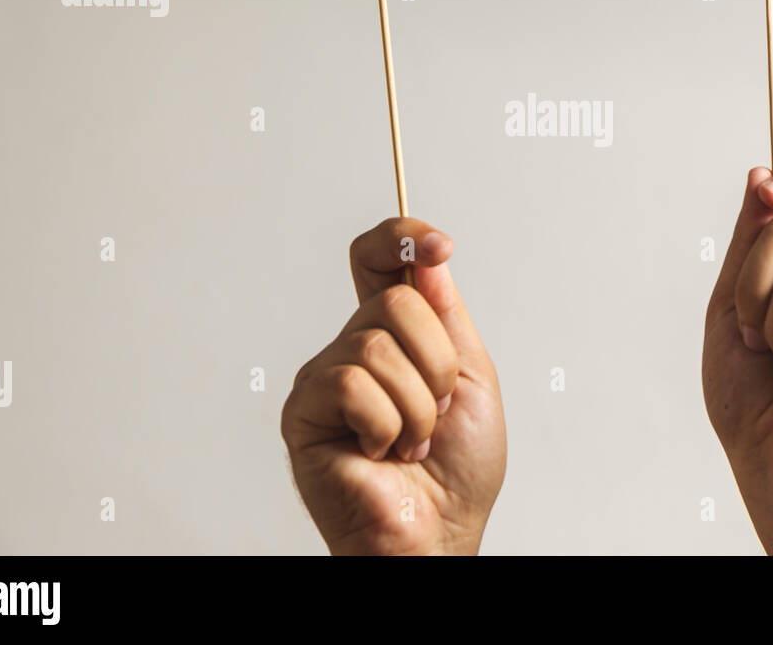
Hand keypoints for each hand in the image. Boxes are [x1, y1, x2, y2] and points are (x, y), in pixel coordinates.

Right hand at [281, 218, 505, 554]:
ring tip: (411, 440)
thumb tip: (427, 259)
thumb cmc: (457, 467)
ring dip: (417, 403)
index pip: (377, 261)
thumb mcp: (470, 375)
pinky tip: (381, 454)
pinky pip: (351, 384)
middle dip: (436, 361)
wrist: (441, 531)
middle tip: (437, 410)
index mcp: (394, 334)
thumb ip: (446, 315)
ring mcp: (324, 378)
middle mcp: (353, 348)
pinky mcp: (302, 411)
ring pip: (376, 344)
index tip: (438, 245)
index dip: (402, 240)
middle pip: (395, 301)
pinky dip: (387, 425)